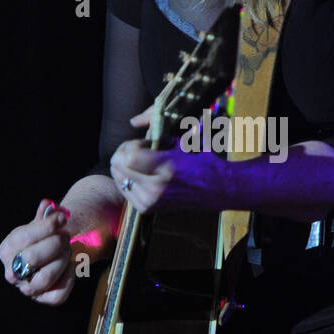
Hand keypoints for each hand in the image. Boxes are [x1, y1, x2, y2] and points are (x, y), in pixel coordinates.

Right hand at [0, 198, 74, 305]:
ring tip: (67, 249)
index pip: (23, 238)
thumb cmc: (46, 237)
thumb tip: (48, 205)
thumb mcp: (42, 224)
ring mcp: (27, 288)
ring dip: (62, 259)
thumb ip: (44, 215)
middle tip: (65, 235)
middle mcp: (12, 272)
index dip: (45, 226)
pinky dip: (69, 276)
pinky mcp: (45, 298)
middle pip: (32, 258)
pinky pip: (59, 293)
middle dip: (54, 243)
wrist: (55, 254)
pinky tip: (69, 264)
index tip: (61, 217)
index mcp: (7, 250)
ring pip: (44, 278)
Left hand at [110, 107, 231, 214]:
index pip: (129, 155)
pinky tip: (141, 174)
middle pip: (118, 166)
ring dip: (125, 166)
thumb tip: (135, 125)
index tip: (145, 143)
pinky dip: (127, 179)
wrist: (215, 191)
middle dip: (124, 153)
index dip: (132, 144)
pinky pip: (124, 189)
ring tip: (141, 163)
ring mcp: (150, 201)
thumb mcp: (182, 143)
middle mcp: (155, 187)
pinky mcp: (147, 208)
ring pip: (118, 177)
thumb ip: (156, 138)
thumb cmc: (200, 162)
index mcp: (166, 168)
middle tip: (139, 150)